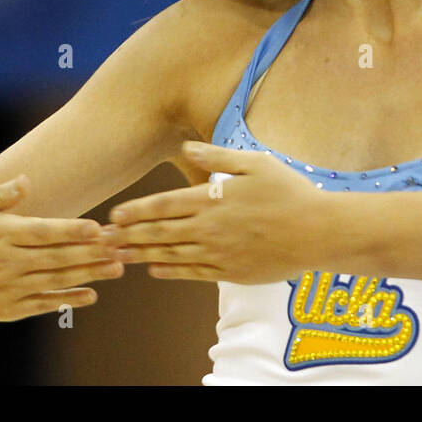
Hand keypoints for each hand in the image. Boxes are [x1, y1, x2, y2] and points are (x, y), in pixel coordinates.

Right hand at [0, 176, 123, 322]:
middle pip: (56, 257)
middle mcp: (5, 263)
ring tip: (117, 267)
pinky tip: (92, 294)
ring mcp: (6, 288)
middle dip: (92, 252)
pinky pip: (42, 304)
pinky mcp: (6, 309)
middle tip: (121, 246)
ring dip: (89, 274)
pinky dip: (67, 300)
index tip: (99, 227)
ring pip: (55, 280)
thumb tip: (26, 180)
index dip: (73, 230)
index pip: (43, 232)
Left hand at [102, 141, 326, 284]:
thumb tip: (187, 148)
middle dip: (129, 235)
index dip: (135, 211)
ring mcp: (220, 252)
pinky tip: (154, 269)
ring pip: (171, 254)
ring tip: (118, 256)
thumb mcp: (256, 163)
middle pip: (160, 232)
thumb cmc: (290, 192)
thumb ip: (218, 157)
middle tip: (102, 240)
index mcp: (213, 199)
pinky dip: (170, 271)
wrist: (319, 232)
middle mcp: (210, 228)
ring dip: (141, 255)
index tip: (113, 216)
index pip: (163, 205)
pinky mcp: (231, 272)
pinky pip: (193, 273)